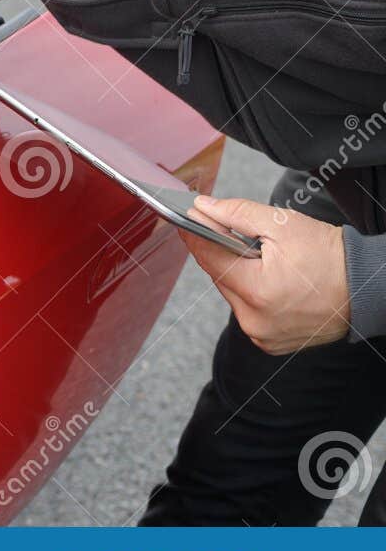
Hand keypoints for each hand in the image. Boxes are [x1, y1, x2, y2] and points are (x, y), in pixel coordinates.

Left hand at [182, 194, 350, 353]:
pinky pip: (248, 311)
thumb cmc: (331, 257)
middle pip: (219, 277)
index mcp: (257, 292)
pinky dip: (251, 293)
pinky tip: (269, 280)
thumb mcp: (283, 224)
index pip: (208, 258)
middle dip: (223, 253)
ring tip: (263, 260)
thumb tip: (204, 208)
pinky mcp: (271, 342)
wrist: (367, 288)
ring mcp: (263, 335)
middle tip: (235, 234)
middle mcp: (255, 321)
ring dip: (238, 274)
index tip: (184, 218)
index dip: (194, 235)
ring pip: (232, 294)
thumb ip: (237, 214)